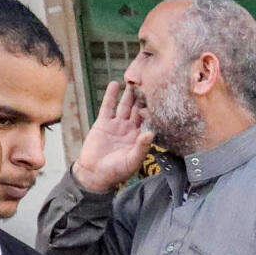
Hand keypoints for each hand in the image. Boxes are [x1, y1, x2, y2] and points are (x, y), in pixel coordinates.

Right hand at [72, 80, 153, 194]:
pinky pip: (108, 106)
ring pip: (125, 105)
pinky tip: (115, 84)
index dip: (155, 110)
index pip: (150, 121)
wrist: (94, 174)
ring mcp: (117, 124)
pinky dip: (111, 95)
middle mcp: (130, 129)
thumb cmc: (115, 172)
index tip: (161, 97)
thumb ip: (141, 147)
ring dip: (130, 94)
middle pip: (139, 110)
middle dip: (144, 98)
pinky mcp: (103, 122)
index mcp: (140, 138)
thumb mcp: (131, 161)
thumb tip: (151, 133)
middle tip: (151, 82)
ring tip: (135, 80)